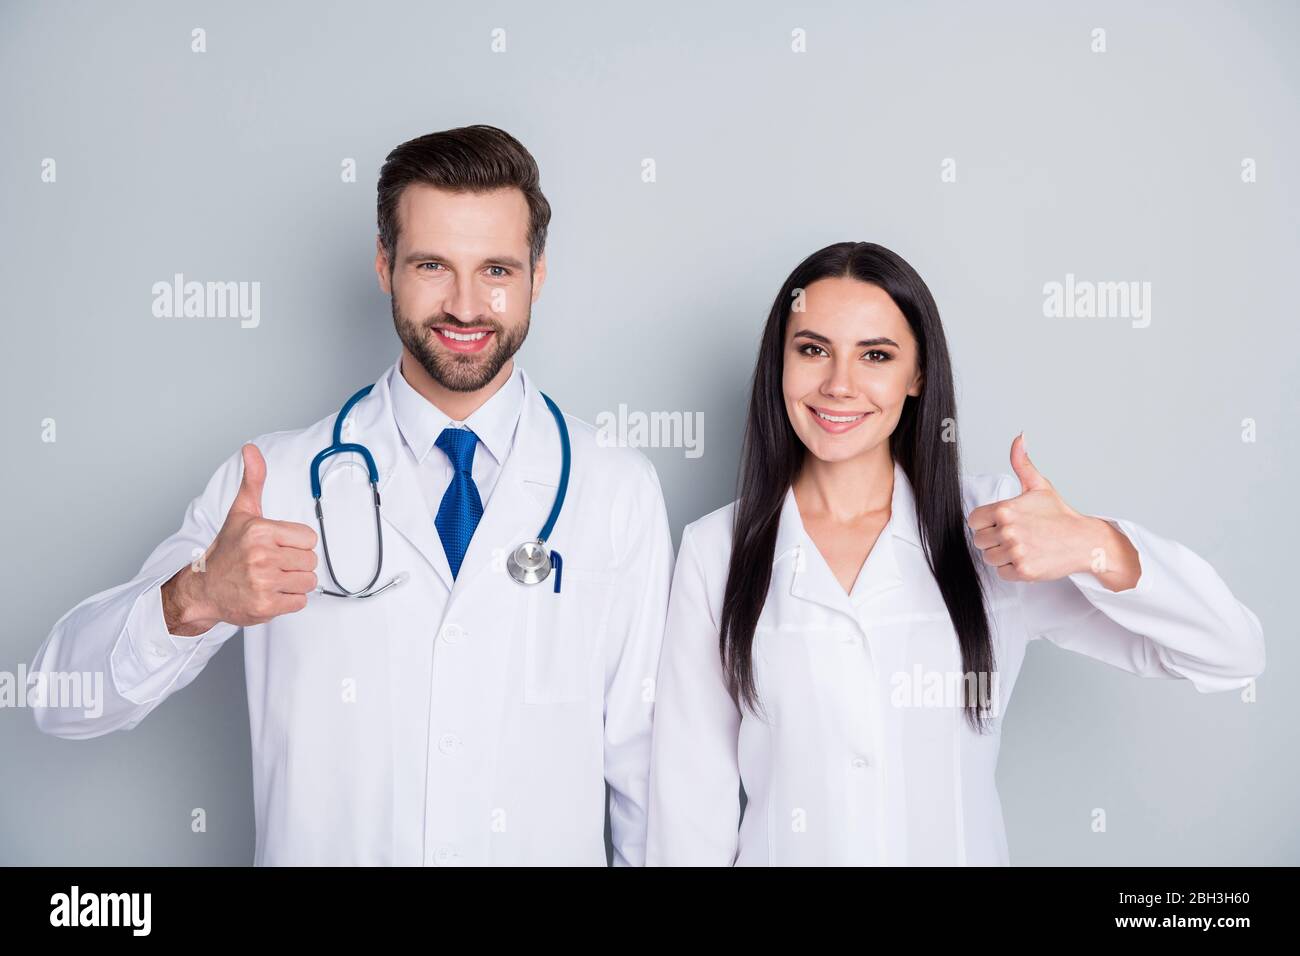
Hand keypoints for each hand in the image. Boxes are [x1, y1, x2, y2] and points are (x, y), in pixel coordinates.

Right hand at [163, 444, 318, 634]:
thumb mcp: (241, 513)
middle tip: (273, 564)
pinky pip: (299, 602)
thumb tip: (251, 448)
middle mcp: (261, 556)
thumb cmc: (227, 551)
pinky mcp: (265, 606)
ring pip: (308, 582)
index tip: (278, 546)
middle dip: (295, 564)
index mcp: (260, 531)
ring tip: (272, 579)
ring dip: (293, 583)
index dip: (296, 544)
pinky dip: (288, 601)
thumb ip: (253, 481)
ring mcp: (263, 583)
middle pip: (310, 561)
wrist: (203, 589)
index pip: (309, 538)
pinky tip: (270, 593)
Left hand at [967, 433, 1138, 587]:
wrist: (1084, 541)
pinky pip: (1002, 573)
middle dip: (994, 539)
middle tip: (1016, 535)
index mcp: (1005, 509)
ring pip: (989, 558)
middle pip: (979, 541)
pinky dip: (1012, 569)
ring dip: (1003, 555)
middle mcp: (1008, 531)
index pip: (974, 521)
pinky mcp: (1023, 570)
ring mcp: (1016, 552)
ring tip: (1023, 546)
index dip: (986, 522)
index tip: (1002, 523)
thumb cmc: (1059, 515)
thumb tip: (1019, 438)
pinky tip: (1028, 558)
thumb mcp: (1039, 486)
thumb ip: (1022, 463)